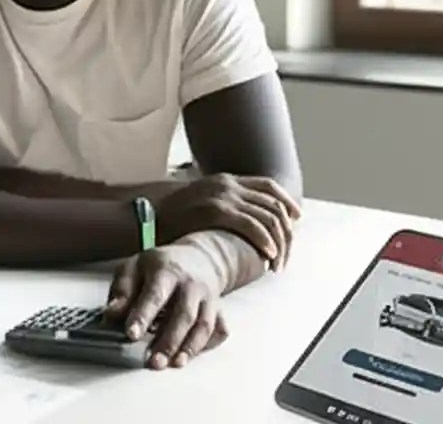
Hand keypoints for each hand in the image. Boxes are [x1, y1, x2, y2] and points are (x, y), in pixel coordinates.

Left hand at [105, 246, 228, 369]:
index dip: (143, 315)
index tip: (131, 334)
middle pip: (183, 315)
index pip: (155, 294)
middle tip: (153, 362)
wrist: (200, 257)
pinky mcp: (219, 311)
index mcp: (167, 271)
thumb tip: (111, 315)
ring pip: (203, 325)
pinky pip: (219, 331)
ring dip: (189, 348)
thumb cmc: (160, 265)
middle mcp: (191, 285)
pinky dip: (208, 345)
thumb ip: (122, 290)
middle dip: (168, 341)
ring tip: (173, 364)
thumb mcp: (135, 267)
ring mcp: (209, 299)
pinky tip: (191, 354)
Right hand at [154, 173, 301, 269]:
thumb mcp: (201, 202)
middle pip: (273, 205)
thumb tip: (241, 219)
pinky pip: (253, 226)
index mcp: (226, 180)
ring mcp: (223, 196)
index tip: (296, 220)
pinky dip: (265, 241)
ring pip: (268, 218)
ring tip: (277, 262)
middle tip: (285, 255)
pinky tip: (268, 255)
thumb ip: (222, 205)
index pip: (268, 186)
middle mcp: (229, 185)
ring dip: (278, 243)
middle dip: (286, 232)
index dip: (287, 203)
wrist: (147, 216)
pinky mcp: (217, 211)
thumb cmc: (172, 216)